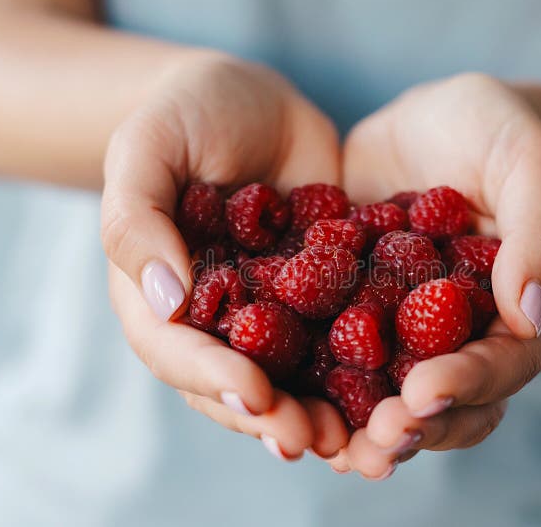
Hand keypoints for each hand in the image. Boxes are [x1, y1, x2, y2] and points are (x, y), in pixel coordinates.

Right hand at [101, 54, 347, 459]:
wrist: (251, 100)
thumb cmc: (183, 116)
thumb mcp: (146, 150)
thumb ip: (137, 222)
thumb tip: (165, 304)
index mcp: (163, 300)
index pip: (180, 354)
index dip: (215, 380)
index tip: (256, 396)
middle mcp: (220, 319)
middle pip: (241, 382)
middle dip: (278, 416)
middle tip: (317, 439)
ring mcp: (275, 312)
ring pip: (296, 374)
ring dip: (326, 409)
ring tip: (362, 437)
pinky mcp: (325, 294)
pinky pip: (345, 332)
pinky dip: (370, 361)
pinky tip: (404, 379)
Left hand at [331, 74, 540, 477]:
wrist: (429, 121)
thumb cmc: (493, 132)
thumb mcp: (526, 162)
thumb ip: (539, 232)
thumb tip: (533, 315)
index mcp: (510, 312)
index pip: (501, 364)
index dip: (466, 385)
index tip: (423, 393)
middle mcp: (456, 336)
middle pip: (443, 402)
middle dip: (409, 427)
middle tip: (372, 442)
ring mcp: (399, 330)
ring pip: (384, 394)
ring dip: (356, 427)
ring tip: (322, 444)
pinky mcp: (348, 312)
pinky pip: (330, 354)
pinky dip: (309, 380)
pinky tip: (274, 392)